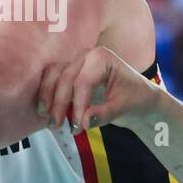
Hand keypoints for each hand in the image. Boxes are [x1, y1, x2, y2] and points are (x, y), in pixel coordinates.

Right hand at [36, 47, 160, 132]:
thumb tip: (83, 122)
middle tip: (56, 126)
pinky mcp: (68, 71)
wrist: (138, 96)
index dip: (76, 105)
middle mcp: (86, 55)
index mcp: (102, 58)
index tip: (76, 127)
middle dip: (58, 103)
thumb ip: (104, 114)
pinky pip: (51, 78)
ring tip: (46, 118)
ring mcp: (75, 62)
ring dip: (46, 96)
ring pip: (52, 74)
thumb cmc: (134, 98)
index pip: (82, 82)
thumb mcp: (123, 108)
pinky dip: (46, 93)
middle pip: (64, 77)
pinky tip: (44, 111)